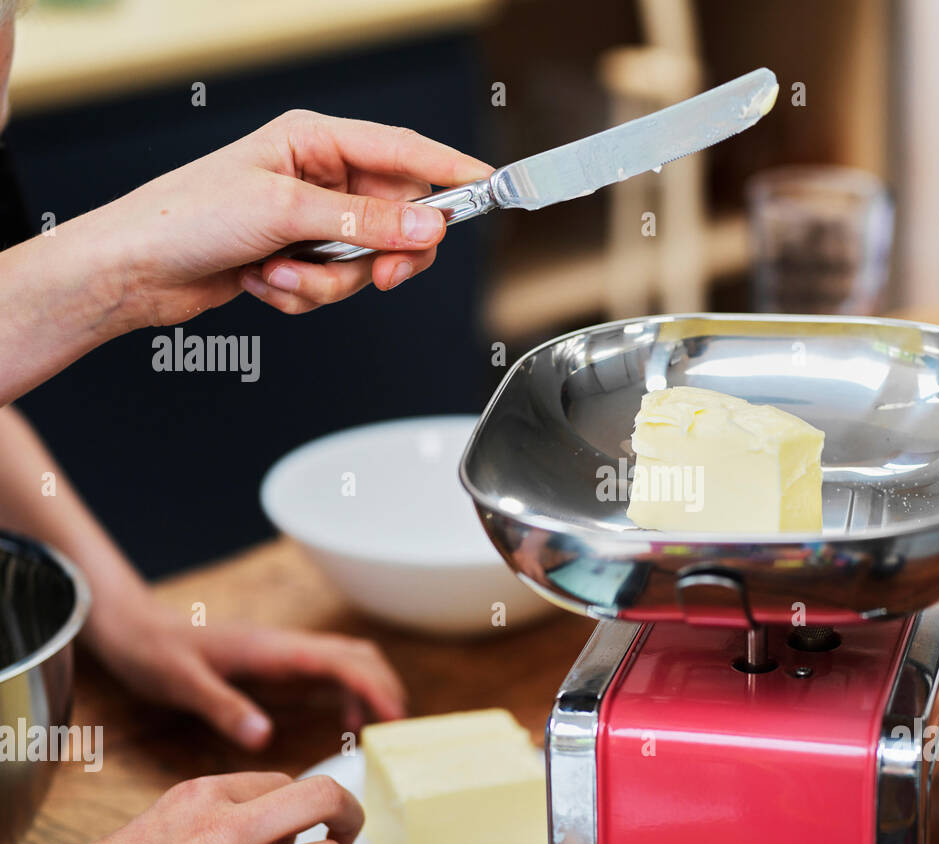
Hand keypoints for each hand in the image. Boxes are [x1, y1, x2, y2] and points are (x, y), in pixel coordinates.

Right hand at [0, 772, 361, 843]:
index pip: (287, 782)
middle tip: (346, 841)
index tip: (300, 832)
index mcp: (205, 795)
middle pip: (327, 798)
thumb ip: (219, 816)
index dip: (302, 811)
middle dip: (352, 819)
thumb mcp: (164, 820)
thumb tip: (275, 827)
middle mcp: (225, 829)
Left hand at [85, 591, 405, 748]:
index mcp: (272, 649)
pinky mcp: (282, 669)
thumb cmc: (155, 653)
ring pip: (351, 663)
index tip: (395, 717)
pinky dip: (354, 697)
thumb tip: (264, 737)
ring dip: (375, 690)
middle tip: (400, 732)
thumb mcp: (181, 683)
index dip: (373, 687)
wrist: (135, 630)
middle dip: (386, 688)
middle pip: (359, 657)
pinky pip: (333, 677)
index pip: (340, 661)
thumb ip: (223, 707)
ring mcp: (288, 657)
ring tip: (383, 732)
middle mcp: (288, 648)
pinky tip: (349, 726)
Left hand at [97, 109, 492, 325]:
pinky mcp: (299, 259)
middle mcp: (319, 178)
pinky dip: (303, 294)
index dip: (452, 172)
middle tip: (380, 276)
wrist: (134, 270)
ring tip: (281, 272)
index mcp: (316, 141)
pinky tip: (264, 281)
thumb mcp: (285, 210)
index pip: (405, 152)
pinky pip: (334, 286)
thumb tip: (427, 225)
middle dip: (384, 254)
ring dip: (326, 280)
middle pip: (398, 219)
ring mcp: (310, 221)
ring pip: (365, 262)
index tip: (491, 189)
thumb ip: (366, 221)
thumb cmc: (185, 217)